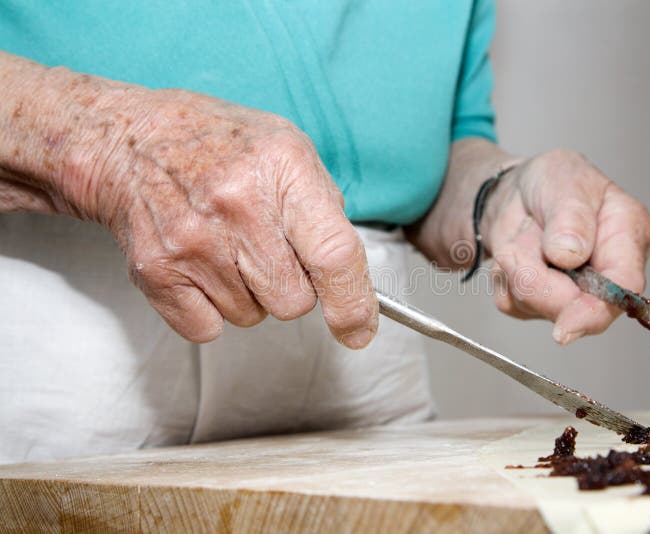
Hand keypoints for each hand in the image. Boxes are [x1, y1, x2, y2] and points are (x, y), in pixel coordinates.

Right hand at [1, 61, 376, 346]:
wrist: (129, 141)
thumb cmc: (218, 145)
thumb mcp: (288, 149)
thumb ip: (325, 209)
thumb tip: (351, 278)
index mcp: (282, 168)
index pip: (333, 254)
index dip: (353, 303)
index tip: (359, 329)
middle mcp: (238, 205)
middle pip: (294, 300)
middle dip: (292, 287)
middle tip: (266, 249)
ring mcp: (193, 242)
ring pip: (253, 316)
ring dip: (249, 293)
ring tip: (227, 246)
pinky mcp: (156, 272)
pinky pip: (208, 328)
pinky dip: (210, 309)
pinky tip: (202, 264)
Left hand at [483, 149, 649, 343]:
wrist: (518, 191)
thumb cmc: (553, 180)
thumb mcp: (565, 180)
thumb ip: (571, 216)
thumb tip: (570, 254)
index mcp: (628, 237)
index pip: (623, 287)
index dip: (595, 311)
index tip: (564, 327)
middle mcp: (606, 274)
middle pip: (574, 308)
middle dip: (535, 278)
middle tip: (516, 246)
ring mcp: (574, 293)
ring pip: (535, 306)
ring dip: (516, 269)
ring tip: (525, 235)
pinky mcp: (541, 303)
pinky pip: (513, 304)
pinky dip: (503, 277)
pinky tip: (516, 252)